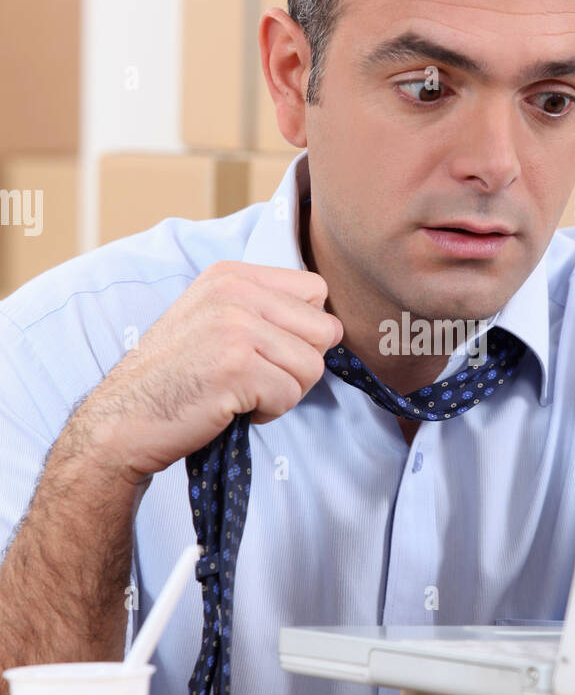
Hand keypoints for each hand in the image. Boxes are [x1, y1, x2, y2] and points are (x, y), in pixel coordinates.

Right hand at [70, 262, 342, 485]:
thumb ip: (266, 309)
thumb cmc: (177, 378)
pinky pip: (290, 395)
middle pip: (323, 330)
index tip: (265, 351)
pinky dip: (267, 413)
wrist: (124, 420)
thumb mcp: (215, 319)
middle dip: (299, 365)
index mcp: (232, 274)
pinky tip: (231, 408)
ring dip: (283, 392)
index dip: (302, 331)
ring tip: (241, 393)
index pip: (315, 291)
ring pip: (312, 367)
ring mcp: (234, 327)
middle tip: (255, 379)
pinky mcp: (236, 368)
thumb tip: (330, 327)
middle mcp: (234, 291)